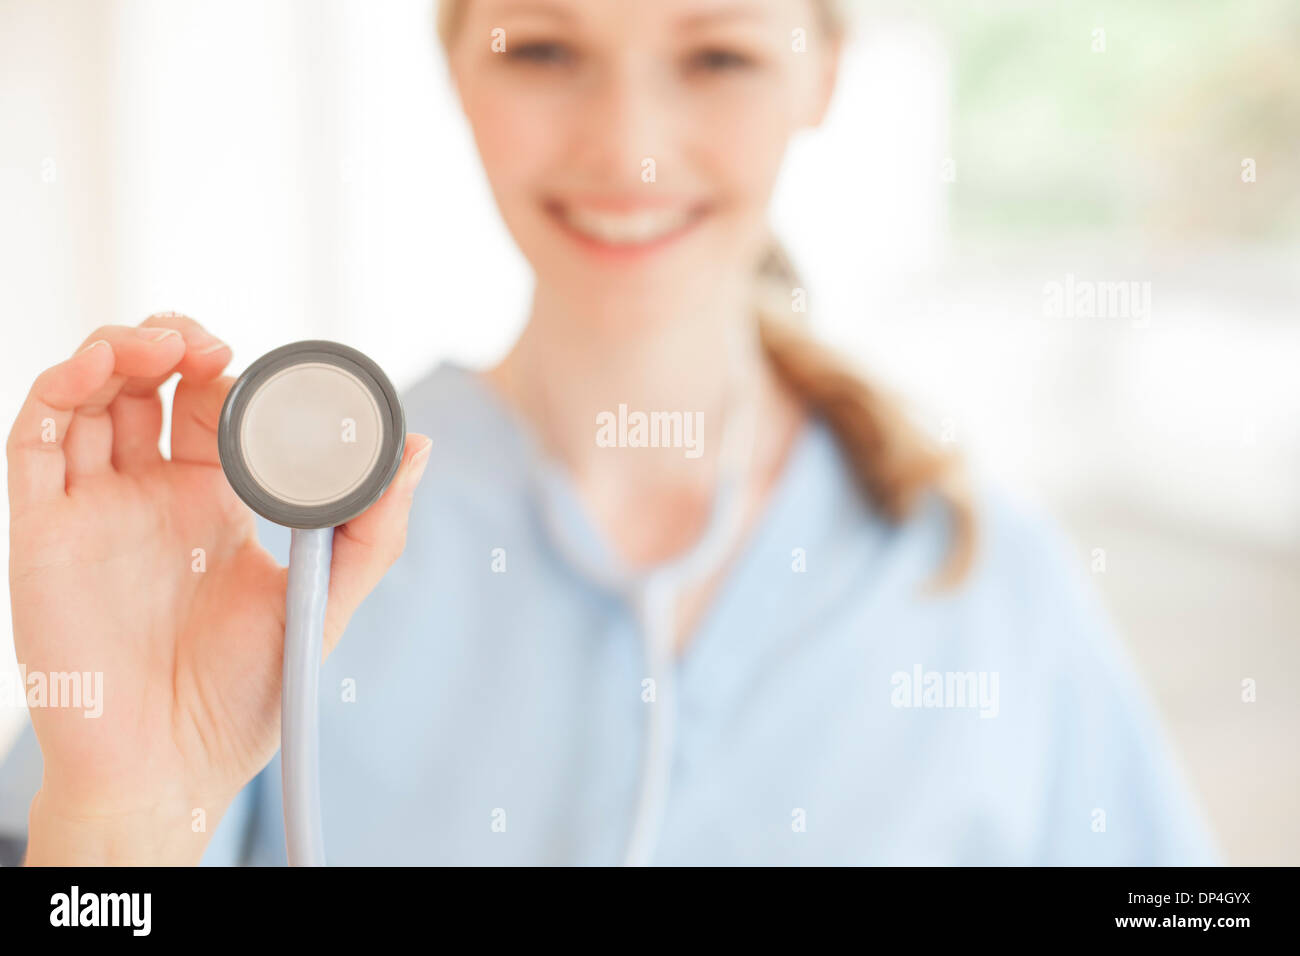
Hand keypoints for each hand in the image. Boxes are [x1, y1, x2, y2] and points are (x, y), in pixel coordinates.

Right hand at [7, 314, 430, 863]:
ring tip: (158, 342)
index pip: (216, 409)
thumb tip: (419, 450)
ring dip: (116, 352)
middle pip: (149, 388)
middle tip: (204, 341)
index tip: (258, 362)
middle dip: (173, 344)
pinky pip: (35, 445)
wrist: (172, 770)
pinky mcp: (43, 530)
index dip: (231, 373)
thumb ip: (371, 531)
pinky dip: (58, 394)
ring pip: (89, 399)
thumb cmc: (246, 697)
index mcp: (218, 504)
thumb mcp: (321, 602)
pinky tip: (96, 371)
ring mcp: (96, 509)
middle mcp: (154, 496)